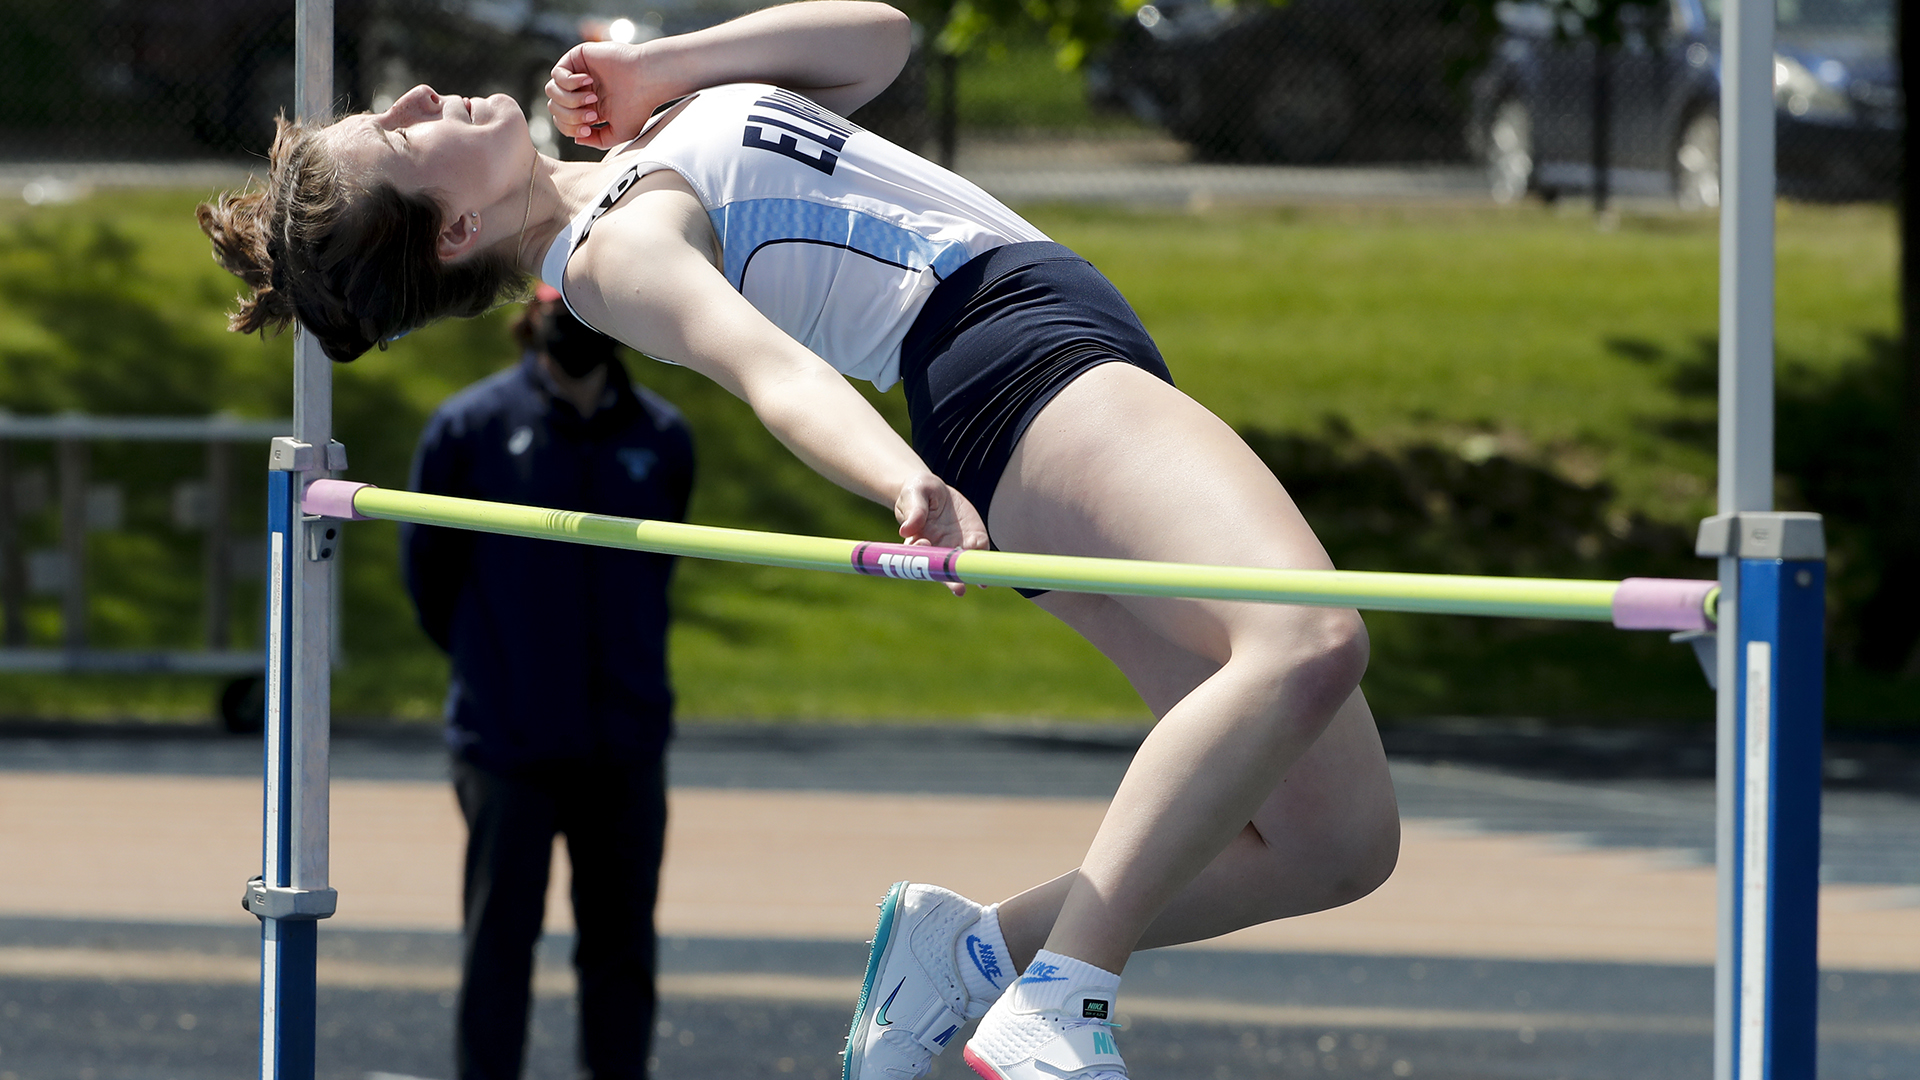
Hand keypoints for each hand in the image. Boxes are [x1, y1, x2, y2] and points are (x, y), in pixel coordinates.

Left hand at [546, 42, 668, 148]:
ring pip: (551, 91)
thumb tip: (576, 138)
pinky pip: (557, 74)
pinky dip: (569, 82)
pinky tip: (588, 80)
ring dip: (570, 100)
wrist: (648, 80)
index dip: (571, 128)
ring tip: (592, 97)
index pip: (562, 121)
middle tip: (593, 113)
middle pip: (554, 108)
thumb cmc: (639, 105)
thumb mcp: (620, 133)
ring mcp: (578, 73)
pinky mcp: (577, 57)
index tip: (591, 127)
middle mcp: (581, 91)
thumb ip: (598, 140)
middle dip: (571, 115)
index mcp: (589, 108)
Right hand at [894, 474, 988, 595]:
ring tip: (979, 583)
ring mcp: (956, 546)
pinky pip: (979, 551)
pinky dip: (984, 561)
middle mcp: (938, 550)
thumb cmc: (917, 493)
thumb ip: (914, 511)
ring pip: (962, 566)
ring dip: (970, 575)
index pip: (921, 556)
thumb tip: (907, 529)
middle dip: (951, 580)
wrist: (934, 490)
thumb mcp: (914, 495)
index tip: (926, 546)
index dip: (924, 556)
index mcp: (918, 542)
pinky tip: (989, 571)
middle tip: (959, 589)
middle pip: (944, 570)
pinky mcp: (973, 538)